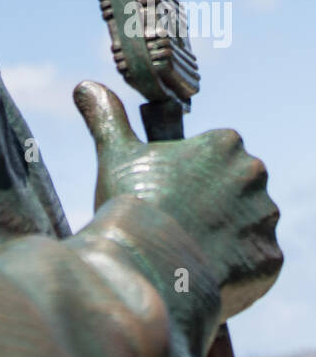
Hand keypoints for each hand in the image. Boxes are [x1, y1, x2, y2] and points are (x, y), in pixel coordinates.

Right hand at [74, 80, 282, 320]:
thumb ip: (108, 117)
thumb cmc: (132, 203)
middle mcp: (253, 174)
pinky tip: (207, 269)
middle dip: (215, 203)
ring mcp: (264, 217)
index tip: (169, 193)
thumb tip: (86, 87)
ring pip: (248, 224)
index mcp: (224, 143)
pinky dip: (238, 267)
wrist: (148, 265)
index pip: (215, 156)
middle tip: (179, 222)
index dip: (191, 176)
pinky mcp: (270, 257)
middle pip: (236, 188)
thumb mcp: (116, 154)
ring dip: (229, 235)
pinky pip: (257, 260)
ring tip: (191, 249)